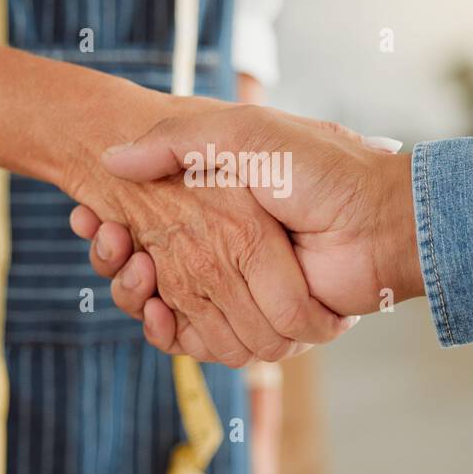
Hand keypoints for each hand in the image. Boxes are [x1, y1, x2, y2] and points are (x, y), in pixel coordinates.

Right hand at [70, 104, 424, 352]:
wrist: (380, 218)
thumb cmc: (320, 168)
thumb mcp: (244, 133)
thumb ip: (178, 141)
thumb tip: (112, 157)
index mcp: (221, 208)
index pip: (147, 225)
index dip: (116, 227)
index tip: (92, 216)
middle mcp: (225, 250)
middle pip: (146, 269)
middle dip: (116, 257)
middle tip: (102, 233)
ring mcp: (238, 289)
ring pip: (163, 305)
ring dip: (134, 290)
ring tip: (128, 261)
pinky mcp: (254, 325)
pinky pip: (196, 340)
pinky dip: (166, 331)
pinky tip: (151, 305)